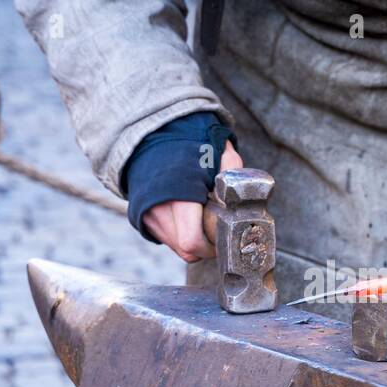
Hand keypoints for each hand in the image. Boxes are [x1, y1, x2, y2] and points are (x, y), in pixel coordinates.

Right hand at [142, 143, 243, 262]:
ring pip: (176, 246)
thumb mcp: (217, 152)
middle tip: (218, 232)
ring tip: (204, 220)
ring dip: (193, 241)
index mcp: (179, 196)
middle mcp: (158, 209)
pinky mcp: (142, 218)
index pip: (192, 242)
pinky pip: (166, 238)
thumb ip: (232, 172)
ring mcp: (147, 215)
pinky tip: (189, 217)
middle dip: (205, 247)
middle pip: (185, 249)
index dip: (211, 247)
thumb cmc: (191, 145)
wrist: (153, 137)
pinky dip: (180, 234)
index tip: (223, 237)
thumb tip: (244, 197)